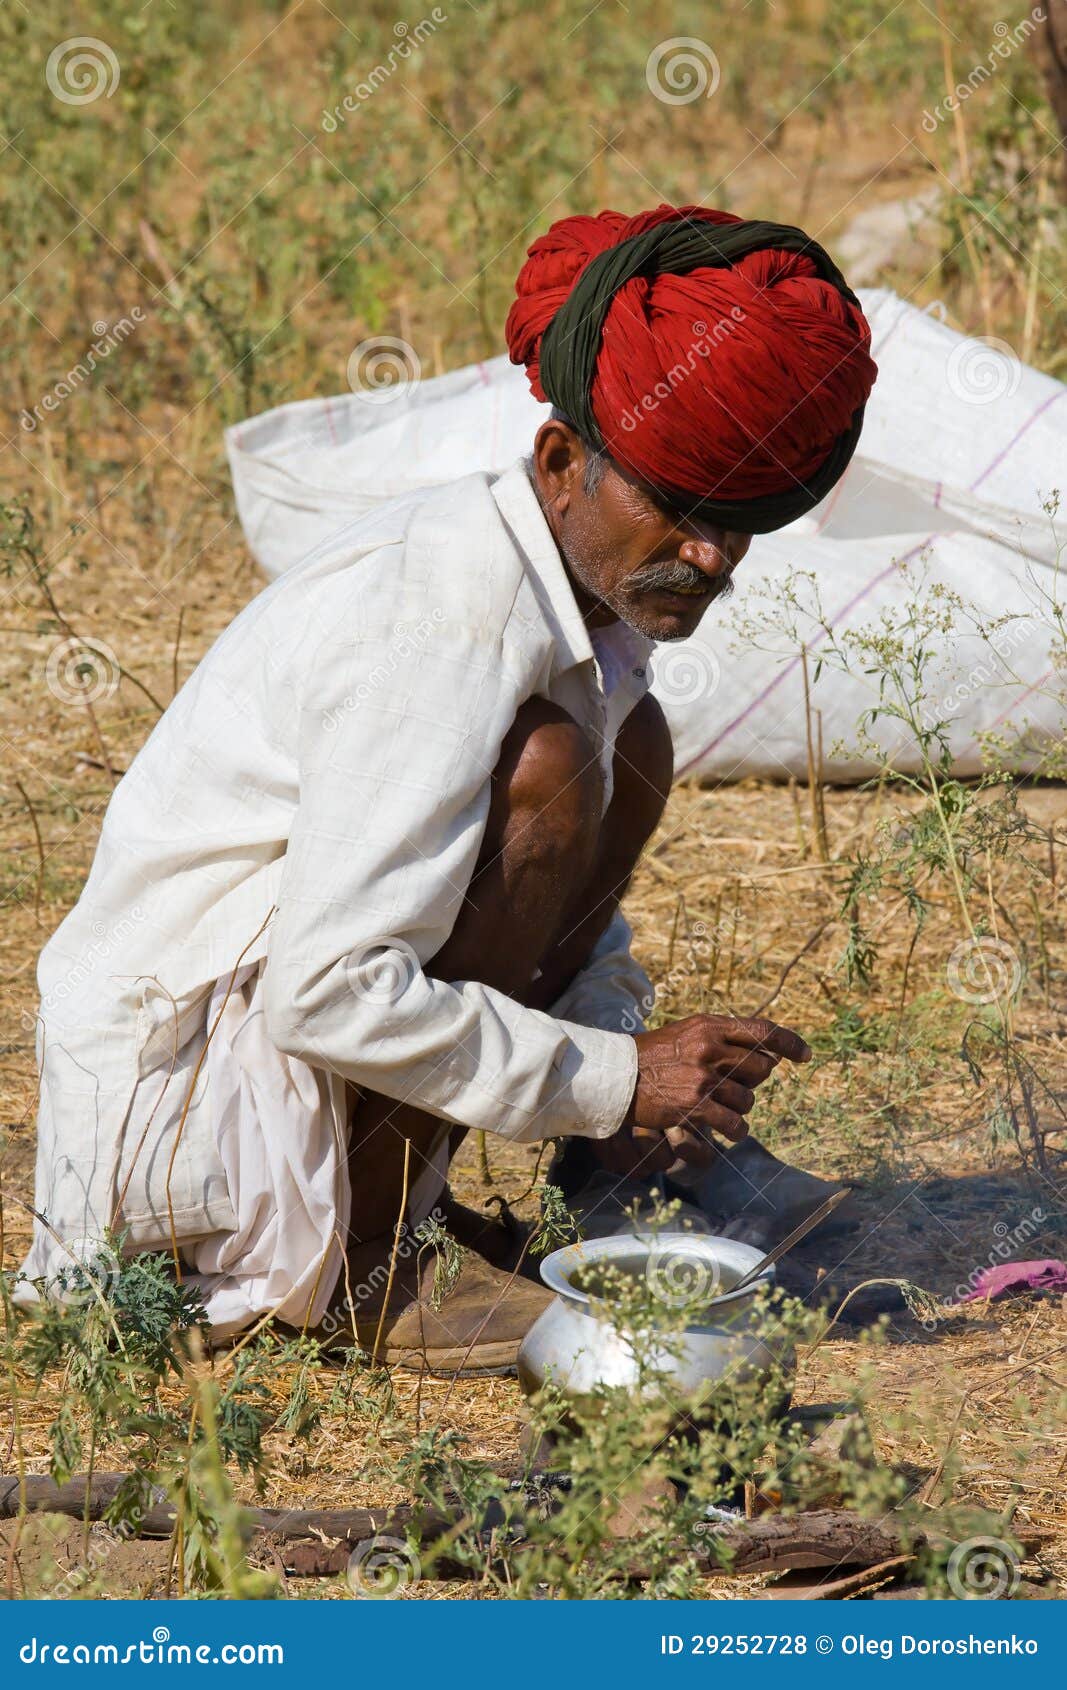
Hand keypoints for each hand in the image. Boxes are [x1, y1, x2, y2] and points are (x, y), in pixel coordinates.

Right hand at [607, 1015, 810, 1174]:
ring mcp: (703, 1079)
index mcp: (709, 1026)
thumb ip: (724, 1039)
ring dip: (739, 1108)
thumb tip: (769, 1057)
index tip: (805, 1055)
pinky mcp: (695, 1107)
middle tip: (733, 1086)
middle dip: (754, 1082)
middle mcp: (709, 1048)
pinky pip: (734, 1124)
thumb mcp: (688, 1033)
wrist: (617, 1077)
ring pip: (748, 1100)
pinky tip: (728, 1130)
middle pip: (761, 1069)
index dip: (790, 1042)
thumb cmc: (654, 1056)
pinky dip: (735, 1130)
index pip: (762, 1030)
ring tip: (719, 1107)